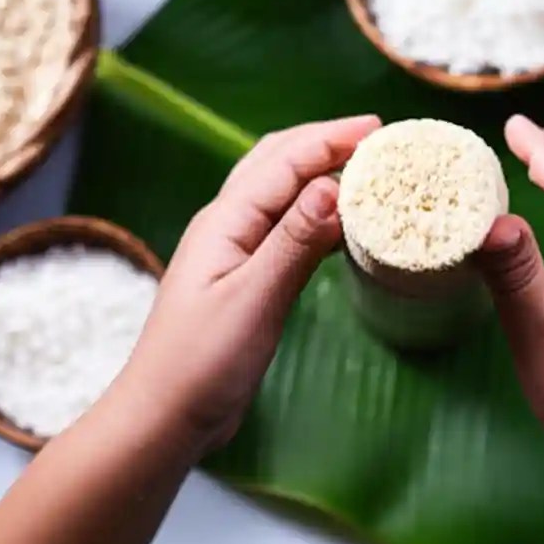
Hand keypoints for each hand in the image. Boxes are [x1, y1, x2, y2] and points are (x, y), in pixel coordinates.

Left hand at [127, 114, 380, 450]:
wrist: (165, 416)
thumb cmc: (201, 362)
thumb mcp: (254, 299)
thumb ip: (294, 241)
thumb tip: (332, 185)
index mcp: (225, 221)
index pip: (284, 161)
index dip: (330, 139)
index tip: (378, 128)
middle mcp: (228, 225)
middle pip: (278, 162)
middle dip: (325, 143)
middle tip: (378, 140)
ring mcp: (236, 251)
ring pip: (282, 193)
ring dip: (322, 174)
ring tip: (368, 172)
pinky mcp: (247, 278)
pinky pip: (287, 229)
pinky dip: (319, 215)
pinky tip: (345, 226)